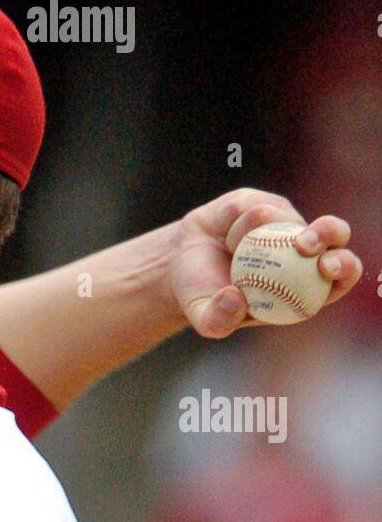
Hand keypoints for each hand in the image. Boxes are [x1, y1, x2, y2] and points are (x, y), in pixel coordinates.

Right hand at [169, 189, 361, 337]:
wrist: (179, 263)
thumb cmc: (201, 295)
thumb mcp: (205, 318)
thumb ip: (219, 319)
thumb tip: (236, 298)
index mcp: (302, 286)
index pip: (339, 277)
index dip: (343, 269)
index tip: (325, 266)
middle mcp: (301, 253)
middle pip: (334, 234)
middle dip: (328, 233)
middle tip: (303, 243)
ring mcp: (286, 224)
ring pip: (281, 216)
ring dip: (246, 233)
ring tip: (230, 248)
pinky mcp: (266, 202)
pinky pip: (252, 203)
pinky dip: (230, 220)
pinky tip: (221, 231)